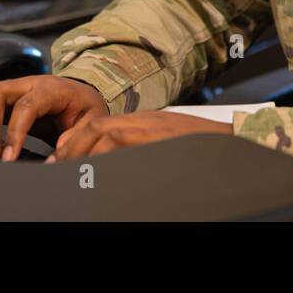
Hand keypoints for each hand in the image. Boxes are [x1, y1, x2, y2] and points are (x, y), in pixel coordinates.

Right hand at [0, 75, 109, 161]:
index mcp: (52, 89)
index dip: (14, 133)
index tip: (8, 157)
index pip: (26, 106)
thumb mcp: (92, 121)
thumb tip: (57, 155)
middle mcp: (29, 84)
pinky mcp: (3, 98)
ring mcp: (13, 88)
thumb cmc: (84, 108)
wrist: (81, 96)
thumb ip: (77, 137)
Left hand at [48, 110, 231, 161]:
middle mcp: (145, 122)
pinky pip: (123, 144)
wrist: (235, 141)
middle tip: (58, 167)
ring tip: (71, 171)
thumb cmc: (204, 147)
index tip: (61, 158)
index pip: (99, 124)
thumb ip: (139, 146)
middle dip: (73, 148)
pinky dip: (105, 157)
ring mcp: (152, 130)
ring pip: (105, 134)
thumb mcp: (164, 142)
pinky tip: (96, 171)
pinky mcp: (158, 141)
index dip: (75, 141)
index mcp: (144, 122)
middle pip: (97, 127)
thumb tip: (109, 163)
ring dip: (83, 153)